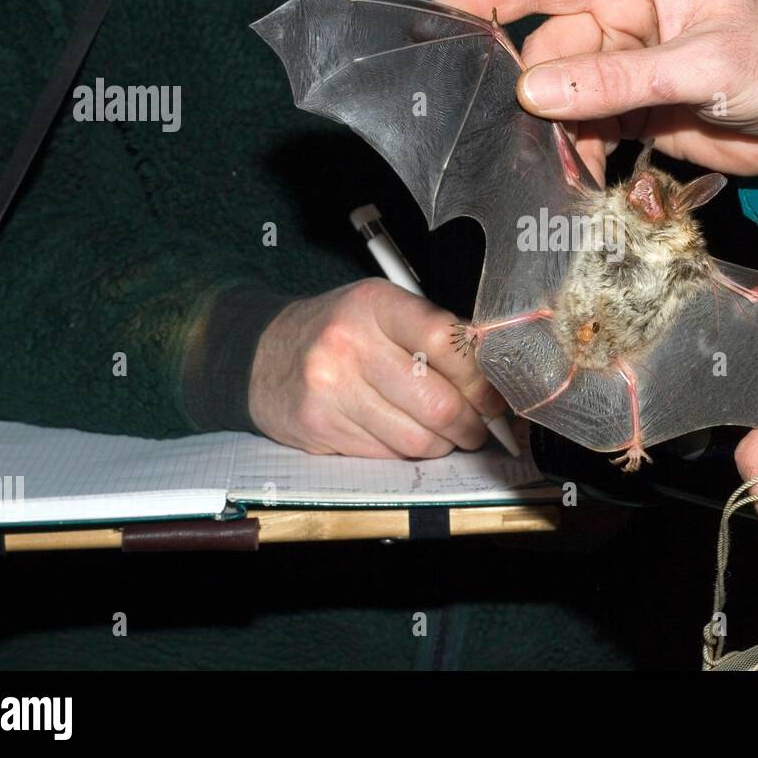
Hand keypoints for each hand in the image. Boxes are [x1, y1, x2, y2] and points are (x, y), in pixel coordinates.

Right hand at [248, 279, 505, 457]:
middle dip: (472, 424)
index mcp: (376, 304)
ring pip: (416, 438)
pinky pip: (386, 453)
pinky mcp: (319, 426)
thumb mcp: (382, 311)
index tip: (496, 397)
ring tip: (445, 434)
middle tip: (481, 427)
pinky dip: (406, 452)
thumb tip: (492, 380)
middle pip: (437, 402)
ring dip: (443, 445)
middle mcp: (350, 343)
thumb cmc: (339, 332)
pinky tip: (403, 435)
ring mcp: (331, 388)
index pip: (447, 341)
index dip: (482, 379)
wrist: (261, 354)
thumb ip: (435, 336)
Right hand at [437, 0, 757, 186]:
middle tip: (529, 136)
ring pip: (560, 98)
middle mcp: (621, 16)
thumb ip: (619, 80)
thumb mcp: (703, 65)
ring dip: (557, 134)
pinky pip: (583, 130)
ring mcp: (624, 67)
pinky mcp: (631, 112)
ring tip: (566, 167)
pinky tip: (586, 177)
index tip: (437, 21)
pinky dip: (579, 155)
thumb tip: (533, 93)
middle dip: (535, 96)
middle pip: (545, 52)